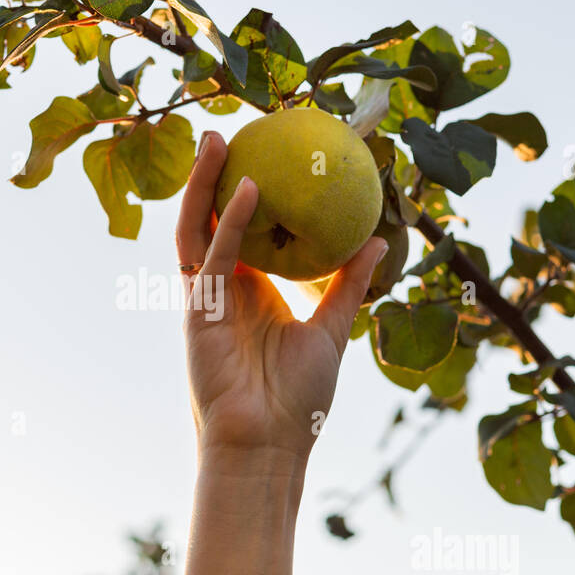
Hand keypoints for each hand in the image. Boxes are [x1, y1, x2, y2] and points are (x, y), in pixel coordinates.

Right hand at [176, 130, 387, 458]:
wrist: (268, 446)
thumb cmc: (298, 401)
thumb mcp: (331, 330)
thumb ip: (348, 284)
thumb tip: (379, 238)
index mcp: (247, 292)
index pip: (240, 230)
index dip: (242, 190)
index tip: (262, 150)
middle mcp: (221, 290)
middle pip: (208, 219)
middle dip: (209, 175)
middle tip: (228, 128)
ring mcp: (205, 300)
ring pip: (196, 229)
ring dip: (202, 184)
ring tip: (216, 138)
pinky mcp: (198, 312)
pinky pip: (213, 257)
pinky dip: (228, 222)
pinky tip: (245, 187)